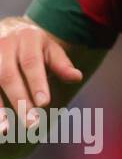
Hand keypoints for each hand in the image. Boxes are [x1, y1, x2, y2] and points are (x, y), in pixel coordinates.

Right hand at [0, 17, 82, 134]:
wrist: (8, 29)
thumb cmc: (35, 46)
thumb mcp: (51, 49)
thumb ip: (62, 64)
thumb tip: (77, 77)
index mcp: (27, 38)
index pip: (31, 63)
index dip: (37, 83)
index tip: (44, 103)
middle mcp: (4, 45)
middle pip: (8, 75)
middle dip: (19, 100)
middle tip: (32, 123)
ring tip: (5, 129)